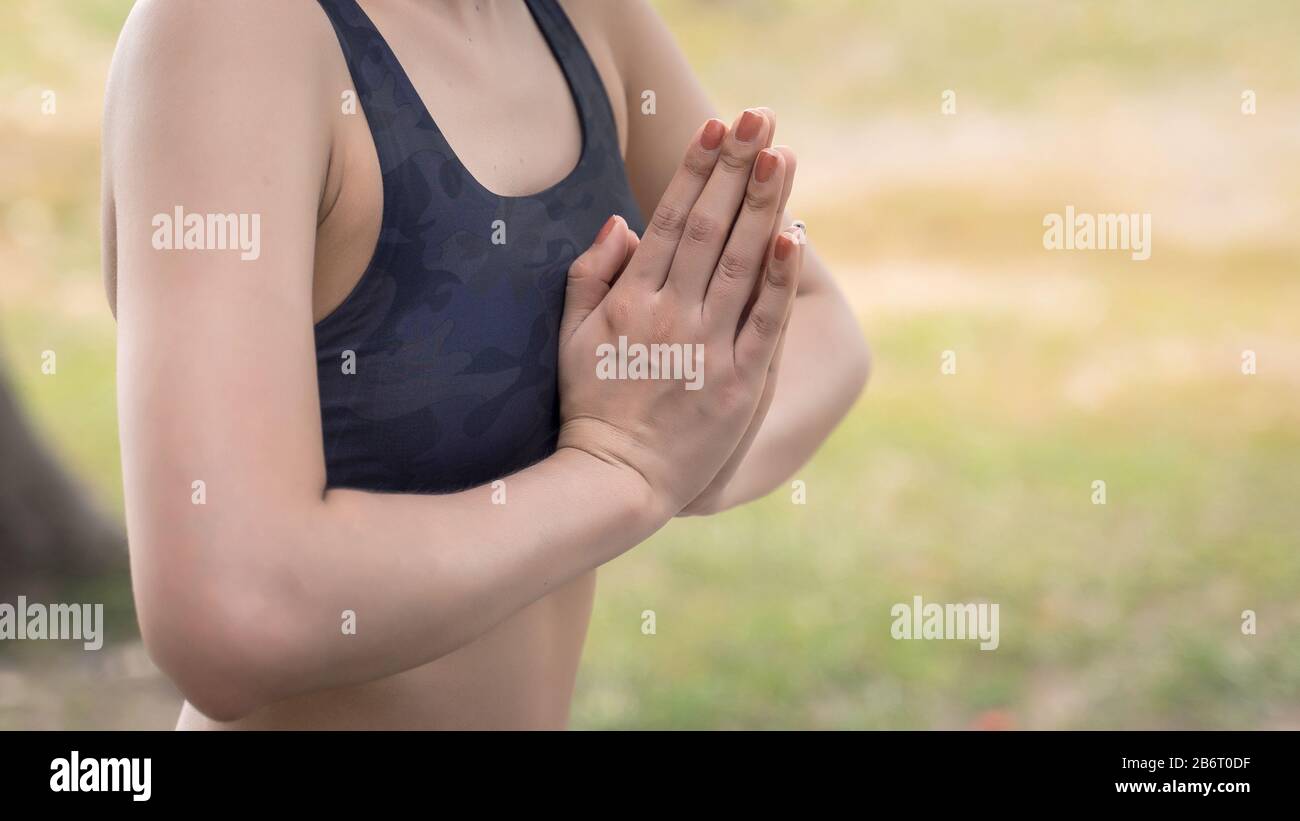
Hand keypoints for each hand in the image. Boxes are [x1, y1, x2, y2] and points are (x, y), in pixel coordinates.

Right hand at [557, 110, 801, 517]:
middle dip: (736, 168)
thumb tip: (620, 221)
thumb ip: (589, 276)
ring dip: (764, 205)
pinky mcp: (740, 383)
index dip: (695, 170)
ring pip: (741, 263)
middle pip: (710, 228)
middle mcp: (671, 315)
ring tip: (783, 154)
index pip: (669, 220)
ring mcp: (708, 348)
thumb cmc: (591, 405)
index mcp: (632, 300)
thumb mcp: (572, 336)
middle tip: (759, 116)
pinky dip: (778, 278)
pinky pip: (764, 321)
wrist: (617, 479)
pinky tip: (794, 235)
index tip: (715, 128)